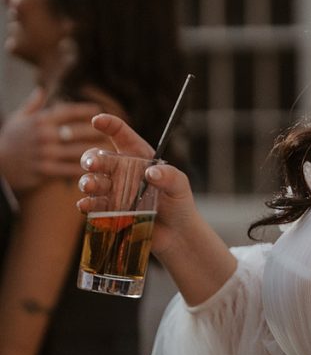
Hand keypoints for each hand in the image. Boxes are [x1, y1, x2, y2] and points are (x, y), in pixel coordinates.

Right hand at [0, 88, 103, 192]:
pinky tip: (98, 169)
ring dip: (96, 151)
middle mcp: (44, 135)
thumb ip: (32, 106)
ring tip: (112, 152)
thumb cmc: (9, 141)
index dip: (86, 110)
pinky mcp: (45, 170)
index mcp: (40, 120)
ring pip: (78, 151)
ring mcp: (45, 153)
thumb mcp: (17, 120)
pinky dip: (85, 169)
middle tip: (113, 133)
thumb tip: (41, 90)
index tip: (100, 110)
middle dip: (97, 132)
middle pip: (79, 131)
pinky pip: (70, 169)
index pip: (68, 111)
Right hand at [77, 114, 196, 258]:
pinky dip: (87, 204)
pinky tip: (86, 205)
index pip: (122, 135)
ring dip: (88, 182)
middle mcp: (123, 172)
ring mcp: (113, 191)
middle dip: (92, 158)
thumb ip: (170, 176)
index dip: (109, 125)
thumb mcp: (180, 186)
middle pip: (99, 158)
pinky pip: (91, 205)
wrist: (175, 234)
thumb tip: (152, 173)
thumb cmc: (179, 204)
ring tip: (92, 187)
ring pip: (92, 181)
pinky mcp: (108, 211)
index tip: (97, 120)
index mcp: (139, 158)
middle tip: (93, 164)